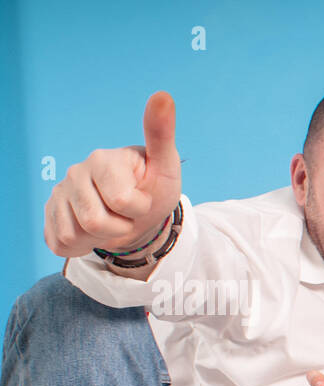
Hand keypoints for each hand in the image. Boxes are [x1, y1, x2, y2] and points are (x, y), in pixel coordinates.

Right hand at [45, 91, 181, 258]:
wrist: (138, 214)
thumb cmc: (152, 187)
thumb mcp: (166, 166)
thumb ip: (161, 133)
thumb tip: (163, 95)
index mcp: (102, 159)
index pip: (122, 201)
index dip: (139, 208)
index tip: (143, 198)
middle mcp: (75, 172)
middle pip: (96, 221)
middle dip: (121, 226)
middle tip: (128, 213)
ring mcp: (59, 193)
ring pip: (77, 235)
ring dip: (103, 236)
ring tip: (113, 219)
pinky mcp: (51, 214)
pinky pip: (62, 242)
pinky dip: (84, 244)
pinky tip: (94, 229)